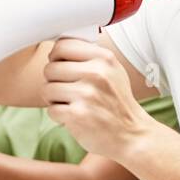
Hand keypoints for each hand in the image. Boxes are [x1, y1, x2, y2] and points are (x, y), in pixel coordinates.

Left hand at [42, 39, 152, 158]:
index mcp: (104, 58)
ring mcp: (87, 94)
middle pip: (50, 68)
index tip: (64, 69)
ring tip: (73, 105)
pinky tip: (75, 117)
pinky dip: (59, 116)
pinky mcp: (78, 114)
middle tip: (70, 92)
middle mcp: (97, 73)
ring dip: (55, 100)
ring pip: (47, 89)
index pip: (62, 45)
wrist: (132, 134)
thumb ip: (89, 57)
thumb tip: (57, 46)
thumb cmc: (117, 103)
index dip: (57, 58)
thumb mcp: (113, 72)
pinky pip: (50, 110)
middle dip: (55, 82)